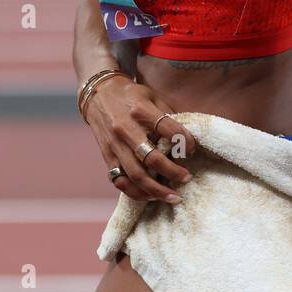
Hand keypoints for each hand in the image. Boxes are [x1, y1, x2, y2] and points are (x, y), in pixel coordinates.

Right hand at [84, 75, 199, 203]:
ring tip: (173, 197)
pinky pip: (120, 181)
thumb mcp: (153, 97)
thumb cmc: (132, 96)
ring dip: (157, 191)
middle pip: (152, 159)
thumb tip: (188, 141)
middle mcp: (126, 129)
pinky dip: (136, 192)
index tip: (192, 150)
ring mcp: (114, 145)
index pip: (170, 131)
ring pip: (136, 175)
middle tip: (187, 178)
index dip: (186, 143)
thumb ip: (169, 117)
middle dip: (173, 173)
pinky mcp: (106, 156)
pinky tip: (150, 196)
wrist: (99, 94)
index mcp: (141, 110)